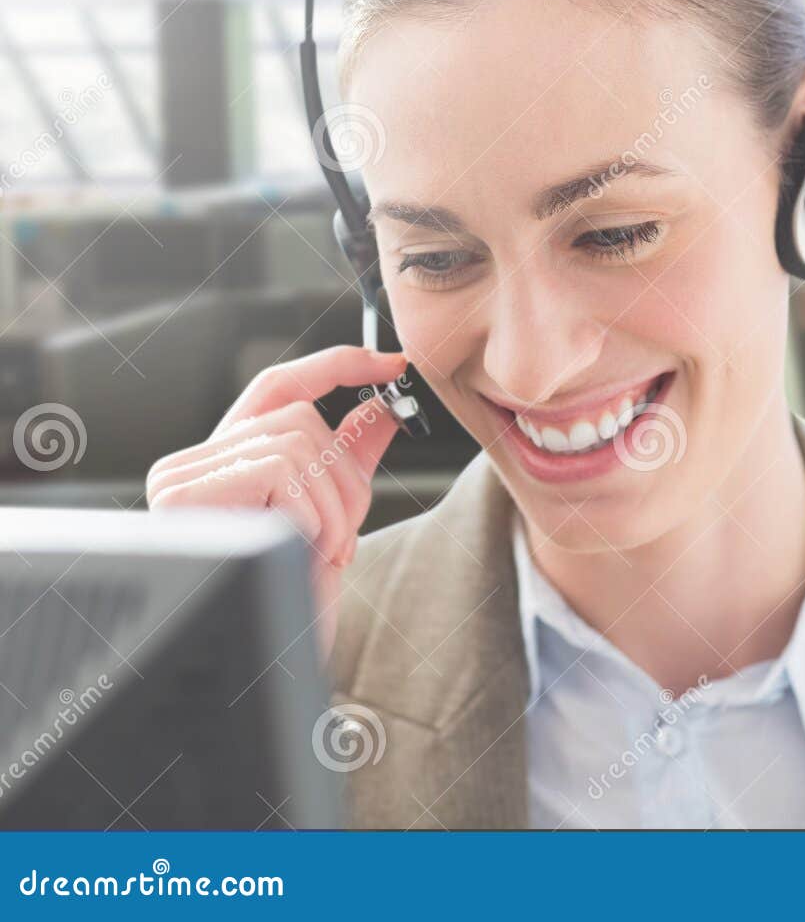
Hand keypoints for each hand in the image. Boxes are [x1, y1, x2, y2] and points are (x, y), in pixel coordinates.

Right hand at [145, 345, 411, 662]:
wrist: (267, 671)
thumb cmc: (291, 601)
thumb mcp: (334, 518)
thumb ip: (352, 458)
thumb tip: (383, 406)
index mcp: (225, 465)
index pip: (277, 388)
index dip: (335, 367)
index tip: (392, 364)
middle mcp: (191, 466)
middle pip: (298, 417)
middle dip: (344, 476)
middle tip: (342, 535)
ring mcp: (180, 480)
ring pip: (297, 440)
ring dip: (334, 503)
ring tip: (320, 551)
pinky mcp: (184, 495)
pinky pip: (281, 466)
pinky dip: (313, 510)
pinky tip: (302, 550)